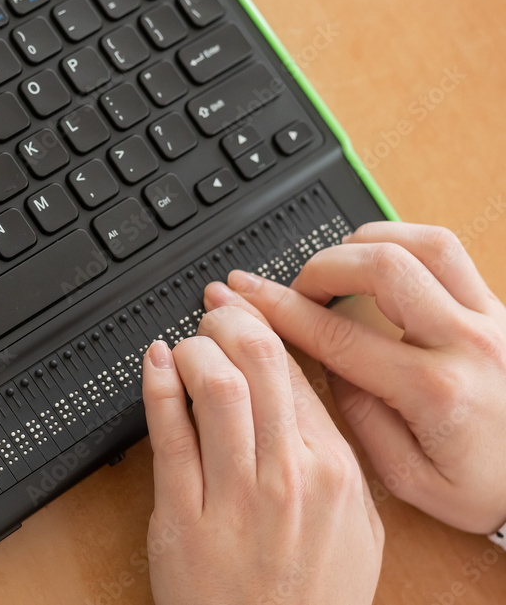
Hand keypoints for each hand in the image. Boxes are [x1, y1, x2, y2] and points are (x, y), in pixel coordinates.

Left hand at [143, 290, 382, 604]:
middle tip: (212, 316)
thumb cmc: (307, 596)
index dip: (263, 328)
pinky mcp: (182, 515)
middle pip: (258, 364)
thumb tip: (301, 395)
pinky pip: (168, 434)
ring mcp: (233, 496)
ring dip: (196, 349)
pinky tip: (156, 364)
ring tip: (187, 344)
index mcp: (332, 471)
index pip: (295, 371)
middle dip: (230, 323)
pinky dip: (159, 386)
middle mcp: (286, 478)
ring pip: (216, 388)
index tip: (245, 312)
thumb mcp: (356, 529)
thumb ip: (336, 459)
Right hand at [228, 221, 505, 534]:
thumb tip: (329, 367)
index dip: (280, 310)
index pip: (339, 335)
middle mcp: (466, 342)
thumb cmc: (490, 485)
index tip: (245, 296)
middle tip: (296, 286)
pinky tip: (378, 258)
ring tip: (336, 266)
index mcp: (436, 390)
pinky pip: (446, 249)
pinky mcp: (497, 307)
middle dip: (321, 266)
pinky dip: (402, 240)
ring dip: (365, 242)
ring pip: (420, 243)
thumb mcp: (413, 481)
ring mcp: (488, 316)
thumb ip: (363, 422)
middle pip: (382, 267)